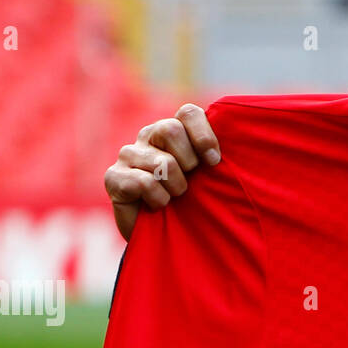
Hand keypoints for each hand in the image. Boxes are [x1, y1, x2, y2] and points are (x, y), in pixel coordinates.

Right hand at [104, 104, 219, 240]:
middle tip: (189, 182)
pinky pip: (144, 182)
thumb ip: (215, 156)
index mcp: (174, 129)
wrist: (164, 234)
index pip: (188, 112)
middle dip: (188, 161)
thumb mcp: (208, 175)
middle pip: (171, 129)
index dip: (204, 135)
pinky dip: (159, 198)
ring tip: (174, 196)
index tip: (214, 161)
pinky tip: (158, 205)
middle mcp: (148, 135)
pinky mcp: (113, 176)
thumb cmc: (192, 200)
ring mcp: (128, 154)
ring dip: (176, 186)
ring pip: (161, 161)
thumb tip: (234, 143)